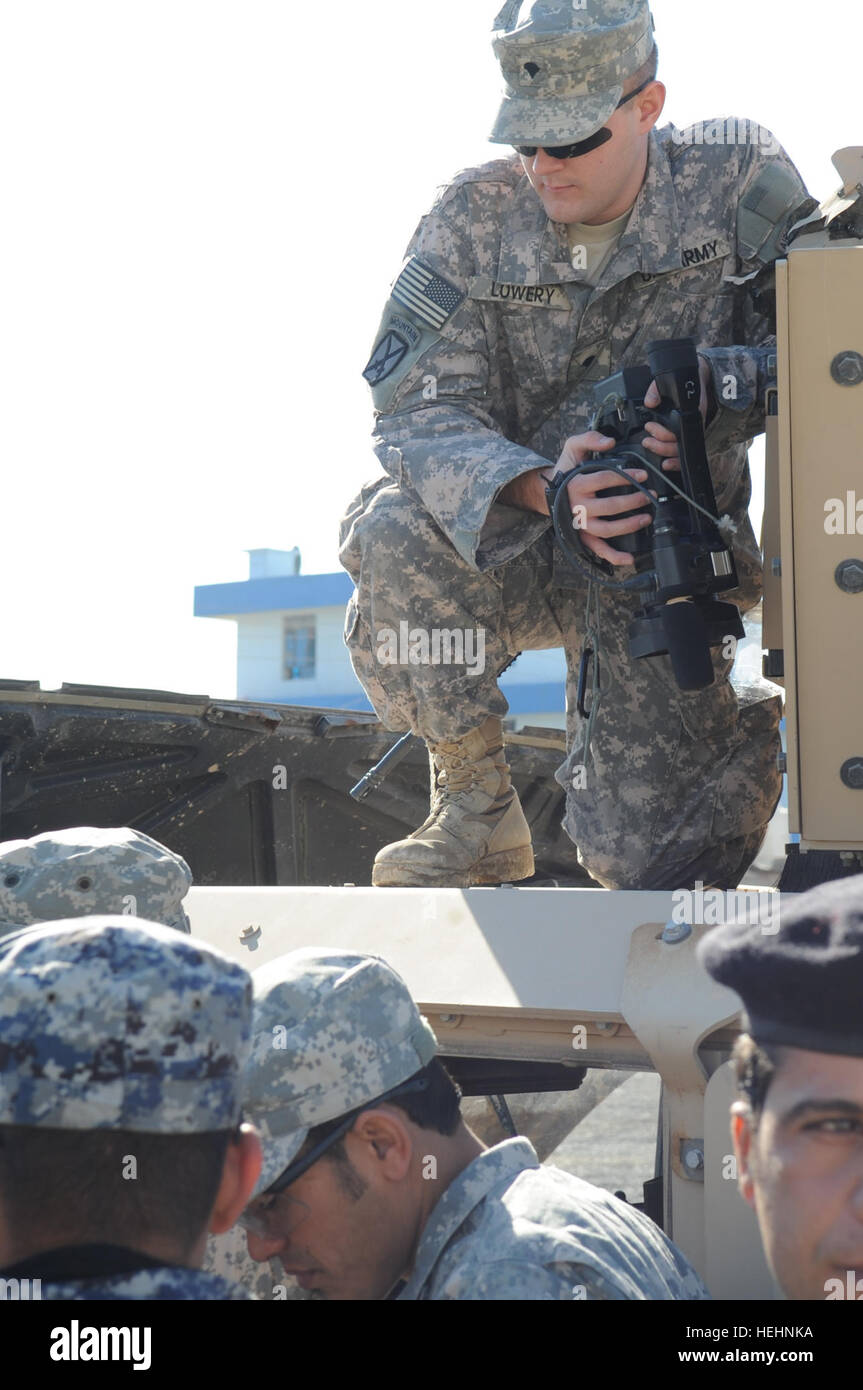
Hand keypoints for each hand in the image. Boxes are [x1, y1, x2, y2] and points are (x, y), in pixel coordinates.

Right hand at [547, 431, 653, 569]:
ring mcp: (581, 524)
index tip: (643, 475)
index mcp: (576, 483)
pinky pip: (598, 549)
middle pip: (610, 506)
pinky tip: (629, 558)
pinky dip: (613, 556)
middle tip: (650, 496)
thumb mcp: (572, 447)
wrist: (547, 492)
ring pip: (607, 529)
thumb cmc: (565, 469)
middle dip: (634, 501)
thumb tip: (610, 442)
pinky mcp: (583, 536)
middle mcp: (578, 506)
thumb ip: (589, 438)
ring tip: (647, 518)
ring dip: (629, 525)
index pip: (605, 479)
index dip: (627, 477)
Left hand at [642, 355, 712, 472]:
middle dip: (661, 446)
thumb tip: (650, 402)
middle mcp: (694, 424)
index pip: (679, 430)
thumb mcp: (670, 378)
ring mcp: (691, 430)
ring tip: (650, 446)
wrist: (698, 377)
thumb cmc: (686, 379)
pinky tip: (666, 464)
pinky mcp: (687, 434)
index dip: (663, 434)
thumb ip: (657, 389)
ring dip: (665, 453)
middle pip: (680, 444)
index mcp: (693, 412)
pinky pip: (684, 452)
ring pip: (682, 451)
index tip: (649, 426)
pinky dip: (676, 461)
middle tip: (646, 440)